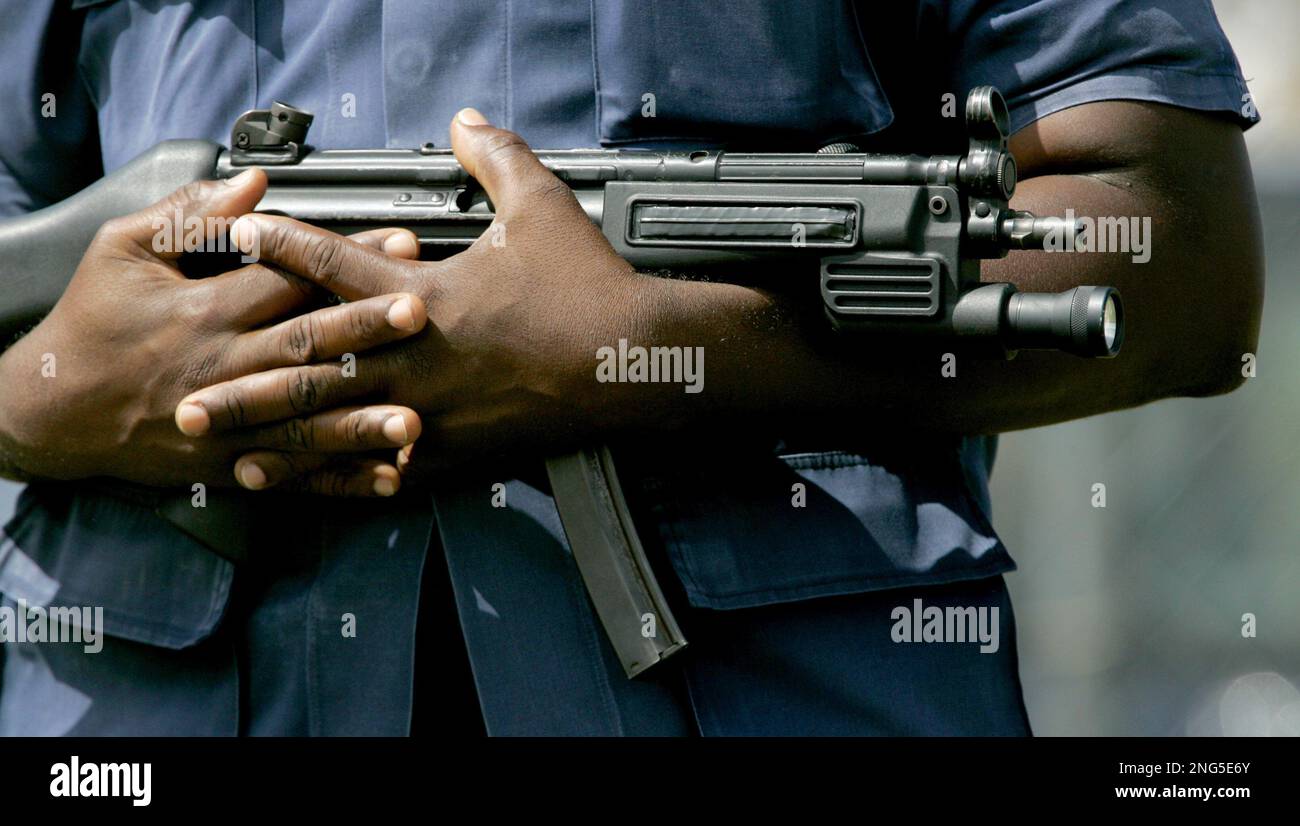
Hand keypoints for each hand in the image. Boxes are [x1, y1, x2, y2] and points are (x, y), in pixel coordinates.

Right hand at [0, 170, 429, 494]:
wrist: (49, 410)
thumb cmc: (91, 323)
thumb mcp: (123, 252)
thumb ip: (191, 216)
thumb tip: (253, 184)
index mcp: (203, 312)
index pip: (284, 278)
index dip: (341, 261)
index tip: (397, 245)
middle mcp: (222, 367)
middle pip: (304, 346)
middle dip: (365, 329)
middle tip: (420, 314)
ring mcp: (230, 422)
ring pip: (306, 419)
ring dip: (362, 419)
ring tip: (416, 417)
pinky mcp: (232, 462)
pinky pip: (295, 472)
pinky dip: (342, 479)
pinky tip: (387, 477)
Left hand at [183, 108, 695, 487]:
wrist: (632, 363)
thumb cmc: (587, 288)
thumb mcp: (543, 208)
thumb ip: (497, 159)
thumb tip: (466, 121)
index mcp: (422, 295)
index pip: (330, 263)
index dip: (277, 243)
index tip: (235, 234)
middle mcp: (412, 357)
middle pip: (307, 367)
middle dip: (240, 380)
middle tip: (186, 394)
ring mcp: (431, 411)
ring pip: (336, 430)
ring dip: (276, 441)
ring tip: (227, 452)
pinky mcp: (458, 450)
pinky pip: (386, 467)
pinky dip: (343, 478)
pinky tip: (314, 489)